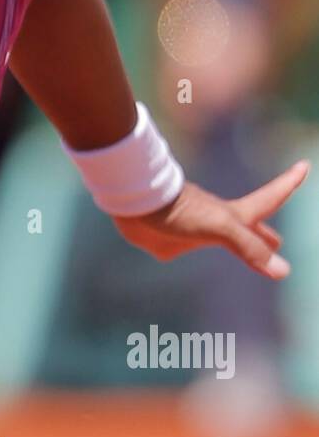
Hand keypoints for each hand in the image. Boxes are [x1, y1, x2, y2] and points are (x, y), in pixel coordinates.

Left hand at [111, 160, 309, 277]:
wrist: (135, 204)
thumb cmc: (180, 209)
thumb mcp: (220, 226)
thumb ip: (249, 247)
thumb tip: (283, 271)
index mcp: (232, 215)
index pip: (269, 200)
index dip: (288, 183)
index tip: (304, 164)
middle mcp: (215, 222)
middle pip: (248, 227)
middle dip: (265, 233)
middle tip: (279, 242)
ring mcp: (193, 231)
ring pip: (219, 239)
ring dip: (233, 244)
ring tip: (244, 253)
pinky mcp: (169, 243)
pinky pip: (183, 249)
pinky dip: (192, 250)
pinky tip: (186, 251)